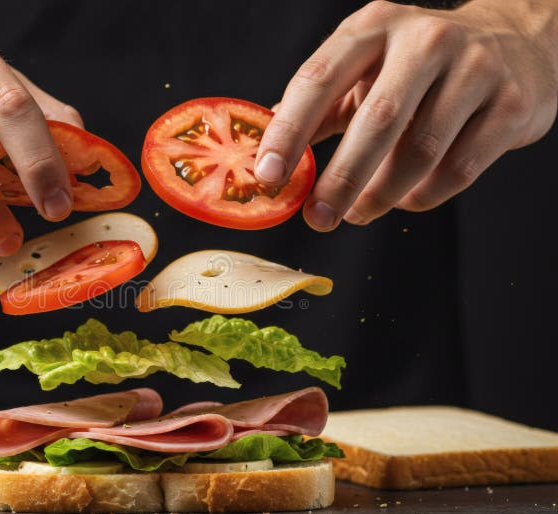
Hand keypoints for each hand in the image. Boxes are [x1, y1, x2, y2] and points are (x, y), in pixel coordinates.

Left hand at [255, 0, 557, 230]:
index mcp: (374, 28)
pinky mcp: (511, 105)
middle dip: (340, 180)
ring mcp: (476, 69)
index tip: (268, 174)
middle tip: (317, 218)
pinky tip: (405, 199)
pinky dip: (423, 196)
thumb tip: (266, 154)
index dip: (289, 131)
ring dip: (381, 195)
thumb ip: (319, 106)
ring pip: (420, 152)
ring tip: (359, 212)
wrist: (516, 42)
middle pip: (377, 121)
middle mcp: (426, 40)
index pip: (319, 79)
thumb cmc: (419, 64)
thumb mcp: (365, 68)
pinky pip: (458, 170)